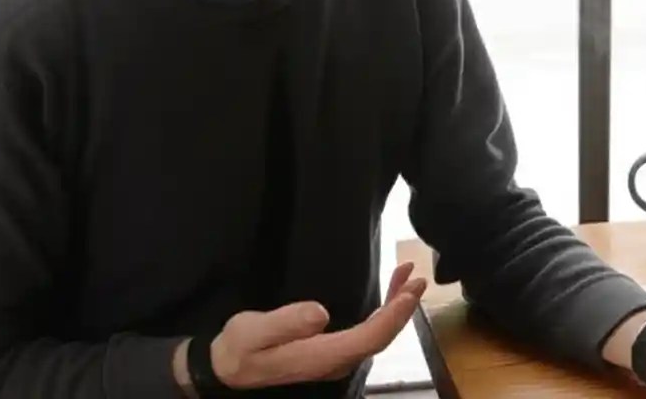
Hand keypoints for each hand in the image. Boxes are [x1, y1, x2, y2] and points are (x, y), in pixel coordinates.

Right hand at [173, 262, 427, 392]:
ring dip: (395, 306)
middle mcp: (335, 360)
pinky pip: (367, 331)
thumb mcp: (251, 332)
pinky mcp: (333, 349)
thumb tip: (321, 312)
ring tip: (407, 276)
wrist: (228, 368)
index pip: (369, 338)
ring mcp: (336, 357)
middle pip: (380, 336)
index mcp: (321, 357)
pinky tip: (388, 295)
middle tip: (417, 277)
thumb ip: (284, 323)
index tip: (410, 291)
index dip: (393, 316)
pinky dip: (383, 310)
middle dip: (402, 308)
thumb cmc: (239, 348)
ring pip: (377, 333)